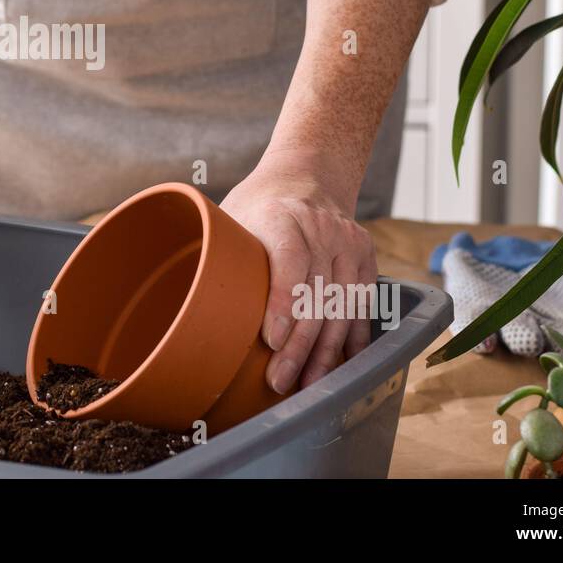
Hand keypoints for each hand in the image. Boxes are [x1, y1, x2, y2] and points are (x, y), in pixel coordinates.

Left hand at [221, 152, 376, 393]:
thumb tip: (195, 313)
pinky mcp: (366, 256)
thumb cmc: (258, 209)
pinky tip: (340, 366)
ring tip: (308, 384)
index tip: (273, 340)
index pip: (288, 260)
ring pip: (342, 306)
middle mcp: (321, 227)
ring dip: (326, 352)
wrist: (306, 178)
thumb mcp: (233, 218)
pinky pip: (362, 304)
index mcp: (281, 215)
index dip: (282, 303)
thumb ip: (225, 257)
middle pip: (316, 293)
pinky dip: (352, 339)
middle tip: (280, 381)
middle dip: (299, 345)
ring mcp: (347, 241)